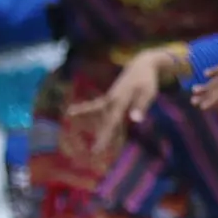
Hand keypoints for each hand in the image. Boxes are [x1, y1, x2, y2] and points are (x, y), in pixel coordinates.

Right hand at [69, 48, 183, 159]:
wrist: (141, 65)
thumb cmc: (147, 81)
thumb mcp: (148, 93)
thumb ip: (141, 106)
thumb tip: (136, 120)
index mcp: (120, 100)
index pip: (112, 122)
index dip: (105, 136)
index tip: (98, 149)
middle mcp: (111, 99)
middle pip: (104, 120)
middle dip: (101, 136)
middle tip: (94, 152)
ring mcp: (110, 97)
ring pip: (96, 110)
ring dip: (83, 113)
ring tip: (69, 113)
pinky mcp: (111, 97)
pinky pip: (99, 106)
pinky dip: (87, 109)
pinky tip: (73, 111)